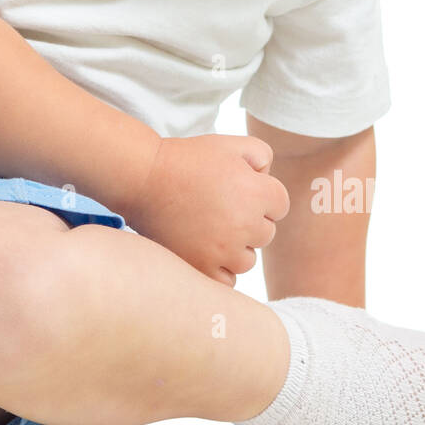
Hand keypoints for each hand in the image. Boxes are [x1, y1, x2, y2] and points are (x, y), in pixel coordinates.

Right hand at [126, 135, 289, 285]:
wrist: (144, 178)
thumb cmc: (188, 159)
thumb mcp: (231, 144)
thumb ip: (263, 157)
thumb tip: (269, 181)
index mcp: (256, 193)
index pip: (280, 205)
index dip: (261, 194)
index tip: (237, 189)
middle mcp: (244, 224)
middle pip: (266, 233)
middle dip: (248, 220)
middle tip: (218, 207)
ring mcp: (222, 250)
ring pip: (248, 260)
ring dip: (235, 247)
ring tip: (209, 228)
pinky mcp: (201, 266)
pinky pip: (227, 280)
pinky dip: (220, 269)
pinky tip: (205, 249)